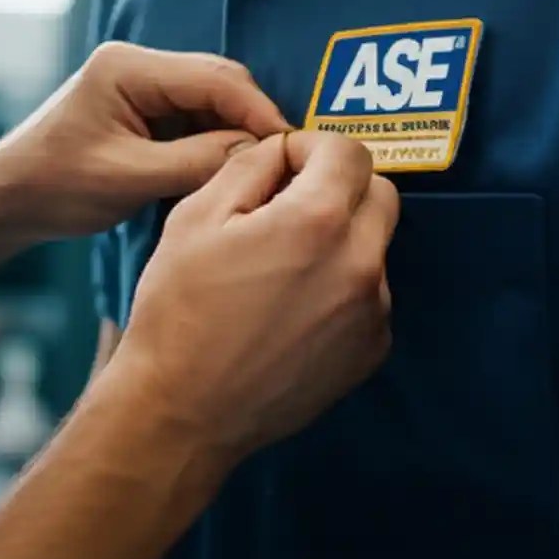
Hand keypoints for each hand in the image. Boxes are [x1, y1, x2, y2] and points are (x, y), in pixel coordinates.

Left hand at [0, 42, 289, 239]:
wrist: (6, 199)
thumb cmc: (54, 187)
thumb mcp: (129, 178)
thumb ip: (196, 162)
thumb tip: (257, 151)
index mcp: (129, 67)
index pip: (215, 78)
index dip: (258, 110)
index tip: (290, 147)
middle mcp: (138, 65)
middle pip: (219, 83)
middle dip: (252, 120)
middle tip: (285, 162)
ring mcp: (141, 86)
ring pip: (212, 102)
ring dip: (235, 134)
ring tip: (261, 172)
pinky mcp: (143, 110)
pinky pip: (195, 120)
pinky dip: (215, 143)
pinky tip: (229, 172)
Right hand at [103, 131, 399, 458]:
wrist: (183, 410)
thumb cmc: (179, 310)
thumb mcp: (195, 217)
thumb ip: (251, 166)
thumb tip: (283, 152)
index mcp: (318, 222)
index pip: (349, 151)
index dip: (311, 148)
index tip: (281, 167)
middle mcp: (361, 264)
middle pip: (379, 194)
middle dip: (338, 186)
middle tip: (286, 207)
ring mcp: (372, 313)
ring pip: (374, 246)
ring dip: (340, 238)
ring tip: (282, 268)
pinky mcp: (370, 350)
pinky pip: (369, 295)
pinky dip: (340, 287)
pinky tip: (290, 309)